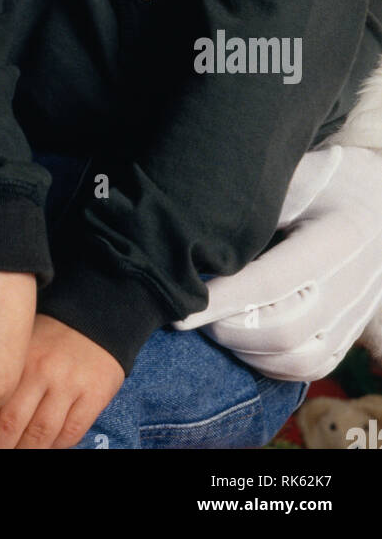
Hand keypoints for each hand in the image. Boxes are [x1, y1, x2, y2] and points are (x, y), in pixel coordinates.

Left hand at [0, 313, 123, 449]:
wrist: (92, 319)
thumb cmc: (47, 339)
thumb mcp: (19, 349)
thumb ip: (0, 382)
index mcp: (16, 360)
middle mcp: (40, 372)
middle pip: (9, 426)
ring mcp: (68, 385)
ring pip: (40, 435)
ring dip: (23, 452)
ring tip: (10, 456)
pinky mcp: (93, 395)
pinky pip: (70, 433)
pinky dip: (55, 446)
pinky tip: (44, 446)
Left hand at [173, 146, 381, 379]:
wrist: (376, 198)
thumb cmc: (327, 180)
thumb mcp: (295, 178)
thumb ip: (255, 208)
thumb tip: (197, 231)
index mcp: (335, 240)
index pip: (270, 282)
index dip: (222, 299)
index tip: (182, 308)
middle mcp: (349, 286)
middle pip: (281, 330)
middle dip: (226, 327)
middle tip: (191, 310)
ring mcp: (352, 315)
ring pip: (295, 358)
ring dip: (244, 349)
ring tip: (212, 323)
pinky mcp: (350, 333)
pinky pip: (310, 367)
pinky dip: (271, 364)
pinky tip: (242, 342)